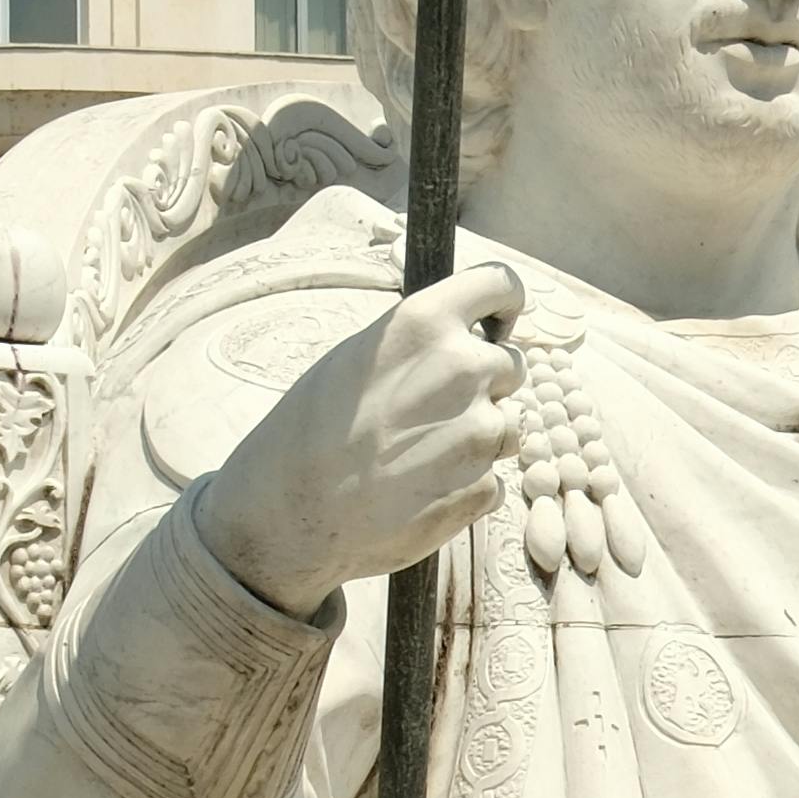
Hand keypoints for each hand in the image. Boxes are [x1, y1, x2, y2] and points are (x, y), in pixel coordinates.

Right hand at [196, 262, 524, 615]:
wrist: (288, 513)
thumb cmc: (308, 432)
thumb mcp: (355, 357)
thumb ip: (417, 342)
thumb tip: (460, 340)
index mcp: (424, 323)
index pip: (500, 284)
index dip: (506, 306)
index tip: (501, 323)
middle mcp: (462, 368)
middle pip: (510, 365)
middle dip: (485, 386)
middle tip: (433, 413)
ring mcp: (478, 432)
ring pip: (507, 427)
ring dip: (477, 441)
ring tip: (417, 458)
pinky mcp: (481, 487)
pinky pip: (493, 480)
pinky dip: (466, 488)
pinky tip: (418, 494)